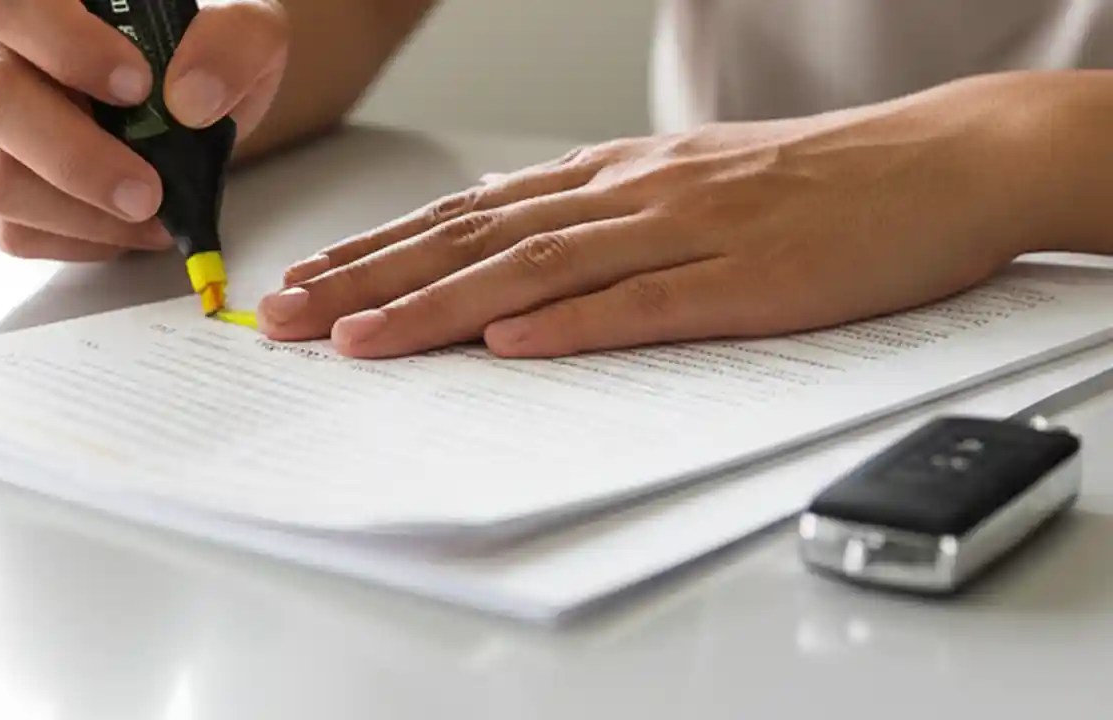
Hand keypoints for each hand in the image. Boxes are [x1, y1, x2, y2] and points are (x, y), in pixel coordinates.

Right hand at [0, 0, 287, 260]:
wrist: (193, 96)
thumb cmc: (197, 51)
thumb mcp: (243, 30)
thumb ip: (231, 43)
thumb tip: (190, 99)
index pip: (10, 6)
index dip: (67, 48)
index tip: (139, 87)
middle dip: (76, 158)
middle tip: (146, 190)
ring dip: (82, 213)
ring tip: (150, 215)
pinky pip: (11, 229)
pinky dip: (79, 240)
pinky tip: (126, 229)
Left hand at [260, 76, 1049, 357]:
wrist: (939, 162)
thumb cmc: (814, 180)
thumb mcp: (684, 179)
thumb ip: (593, 206)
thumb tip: (505, 227)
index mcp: (614, 176)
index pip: (471, 212)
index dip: (381, 249)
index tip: (310, 283)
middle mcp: (631, 194)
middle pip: (478, 238)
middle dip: (372, 280)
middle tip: (287, 318)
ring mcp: (687, 232)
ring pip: (539, 269)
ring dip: (440, 305)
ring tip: (358, 340)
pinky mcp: (747, 280)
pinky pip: (647, 304)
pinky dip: (572, 325)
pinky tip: (508, 346)